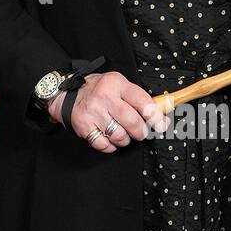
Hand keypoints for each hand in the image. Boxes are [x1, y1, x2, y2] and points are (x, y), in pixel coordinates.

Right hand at [50, 71, 168, 153]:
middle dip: (141, 132)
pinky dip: (110, 146)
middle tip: (140, 132)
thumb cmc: (99, 90)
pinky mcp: (84, 127)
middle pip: (132, 122)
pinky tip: (109, 138)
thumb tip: (162, 115)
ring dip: (125, 140)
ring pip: (119, 136)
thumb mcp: (119, 85)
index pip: (142, 101)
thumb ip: (138, 98)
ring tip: (122, 133)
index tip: (161, 125)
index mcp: (117, 84)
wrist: (68, 94)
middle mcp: (104, 97)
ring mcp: (93, 113)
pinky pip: (104, 145)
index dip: (155, 116)